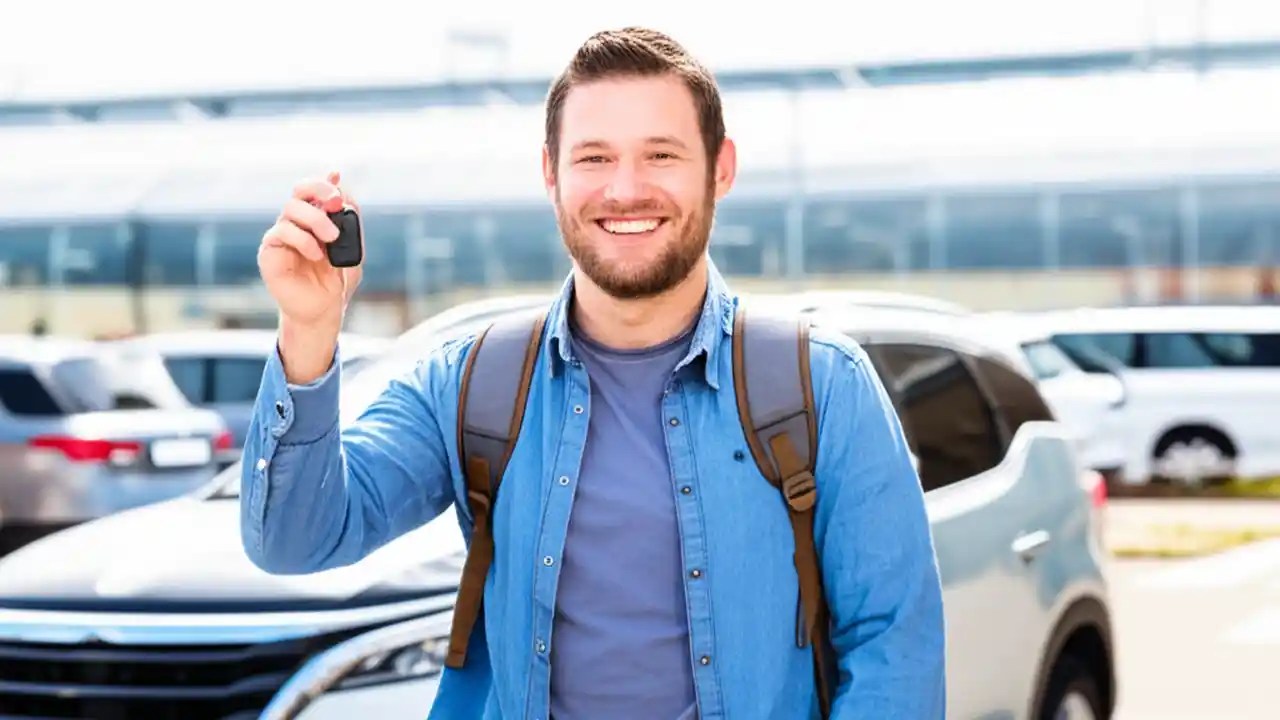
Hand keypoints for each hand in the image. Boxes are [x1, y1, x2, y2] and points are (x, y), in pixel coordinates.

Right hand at [258, 171, 364, 327]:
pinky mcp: (270, 252)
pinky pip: (281, 233)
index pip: (312, 190)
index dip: (323, 181)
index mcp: (314, 219)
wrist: (325, 310)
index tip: (336, 177)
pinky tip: (316, 255)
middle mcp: (295, 223)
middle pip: (299, 192)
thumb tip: (344, 191)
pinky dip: (302, 239)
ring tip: (332, 239)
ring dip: (315, 219)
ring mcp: (281, 236)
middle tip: (336, 204)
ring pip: (290, 209)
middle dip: (318, 191)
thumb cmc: (336, 281)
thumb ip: (350, 221)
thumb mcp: (352, 249)